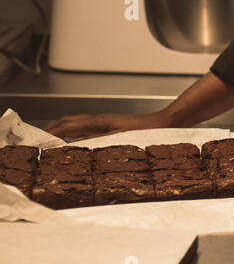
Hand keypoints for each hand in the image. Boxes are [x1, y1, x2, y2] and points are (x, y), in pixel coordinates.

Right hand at [40, 112, 158, 140]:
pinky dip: (75, 132)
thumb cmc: (145, 132)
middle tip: (41, 137)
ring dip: (63, 128)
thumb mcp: (119, 139)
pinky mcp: (110, 127)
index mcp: (98, 122)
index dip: (52, 131)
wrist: (162, 124)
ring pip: (77, 123)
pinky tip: (76, 140)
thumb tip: (75, 143)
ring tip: (52, 137)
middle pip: (69, 121)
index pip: (67, 125)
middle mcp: (99, 120)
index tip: (41, 139)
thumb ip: (96, 140)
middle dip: (53, 127)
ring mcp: (104, 123)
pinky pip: (87, 128)